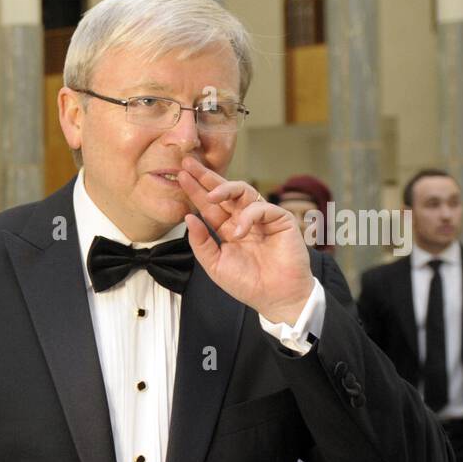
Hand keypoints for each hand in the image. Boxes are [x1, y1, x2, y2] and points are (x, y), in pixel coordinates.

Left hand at [176, 156, 314, 324]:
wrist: (275, 297)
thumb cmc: (247, 284)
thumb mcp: (214, 265)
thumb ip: (200, 242)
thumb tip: (188, 218)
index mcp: (228, 229)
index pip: (210, 205)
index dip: (196, 191)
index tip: (181, 176)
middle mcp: (244, 220)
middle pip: (225, 192)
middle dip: (206, 177)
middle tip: (189, 164)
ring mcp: (263, 218)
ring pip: (244, 191)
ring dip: (225, 190)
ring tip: (210, 197)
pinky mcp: (281, 220)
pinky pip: (262, 208)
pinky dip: (248, 217)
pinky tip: (238, 232)